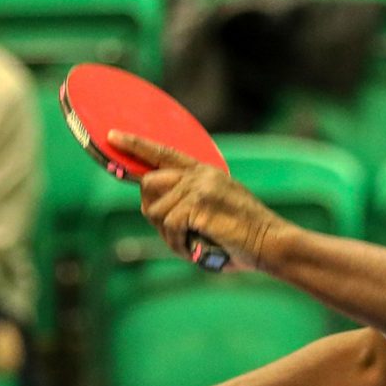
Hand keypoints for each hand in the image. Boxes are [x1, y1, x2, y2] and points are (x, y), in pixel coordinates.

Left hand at [110, 131, 285, 272]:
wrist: (272, 243)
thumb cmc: (245, 236)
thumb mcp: (217, 208)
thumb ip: (189, 200)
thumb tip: (154, 207)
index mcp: (205, 172)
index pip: (164, 153)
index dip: (136, 145)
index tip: (113, 137)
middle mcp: (200, 175)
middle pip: (148, 185)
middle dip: (154, 212)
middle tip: (175, 232)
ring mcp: (199, 188)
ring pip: (155, 211)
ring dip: (168, 235)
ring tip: (191, 244)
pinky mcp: (199, 205)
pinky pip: (169, 226)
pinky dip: (178, 244)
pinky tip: (195, 249)